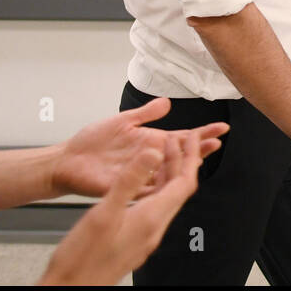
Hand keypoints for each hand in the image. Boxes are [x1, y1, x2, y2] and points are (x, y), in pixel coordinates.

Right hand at [39, 129, 204, 283]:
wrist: (70, 289)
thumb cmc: (81, 259)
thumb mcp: (104, 212)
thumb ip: (130, 181)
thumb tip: (152, 154)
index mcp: (151, 219)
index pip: (184, 183)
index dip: (191, 156)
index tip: (191, 137)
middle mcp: (154, 229)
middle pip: (179, 190)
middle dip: (181, 162)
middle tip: (179, 140)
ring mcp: (146, 237)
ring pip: (167, 200)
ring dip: (168, 175)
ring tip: (162, 155)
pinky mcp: (136, 241)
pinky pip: (155, 209)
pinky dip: (155, 189)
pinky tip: (143, 185)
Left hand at [49, 98, 227, 198]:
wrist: (69, 160)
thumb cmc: (92, 142)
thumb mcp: (122, 121)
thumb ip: (146, 114)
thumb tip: (167, 102)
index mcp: (151, 142)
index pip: (182, 138)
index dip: (202, 133)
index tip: (221, 128)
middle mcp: (149, 159)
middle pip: (181, 156)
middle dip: (200, 149)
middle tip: (217, 143)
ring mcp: (140, 174)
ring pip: (168, 173)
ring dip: (182, 166)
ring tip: (198, 155)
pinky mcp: (125, 186)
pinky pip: (145, 188)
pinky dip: (157, 185)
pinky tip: (170, 179)